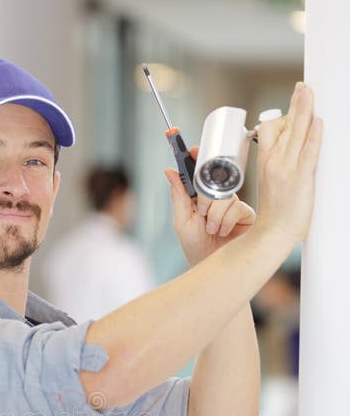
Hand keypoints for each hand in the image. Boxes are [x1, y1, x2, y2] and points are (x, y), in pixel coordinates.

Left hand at [164, 146, 255, 266]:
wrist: (211, 266)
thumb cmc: (195, 246)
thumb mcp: (182, 221)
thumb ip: (179, 195)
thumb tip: (169, 171)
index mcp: (200, 197)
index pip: (199, 172)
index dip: (196, 159)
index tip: (191, 149)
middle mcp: (217, 198)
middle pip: (214, 182)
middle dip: (205, 199)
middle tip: (201, 214)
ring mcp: (232, 204)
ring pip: (225, 196)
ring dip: (215, 215)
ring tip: (212, 229)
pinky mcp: (246, 214)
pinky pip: (237, 206)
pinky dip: (227, 220)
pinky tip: (225, 231)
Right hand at [254, 82, 321, 245]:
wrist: (272, 233)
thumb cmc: (274, 212)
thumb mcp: (270, 181)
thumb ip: (278, 162)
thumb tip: (291, 145)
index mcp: (265, 161)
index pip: (269, 129)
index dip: (282, 115)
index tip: (293, 103)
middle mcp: (275, 162)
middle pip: (284, 125)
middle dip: (295, 103)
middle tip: (303, 86)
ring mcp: (287, 169)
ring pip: (296, 133)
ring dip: (304, 110)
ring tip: (309, 92)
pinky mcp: (301, 179)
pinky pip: (308, 152)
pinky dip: (313, 136)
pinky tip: (317, 121)